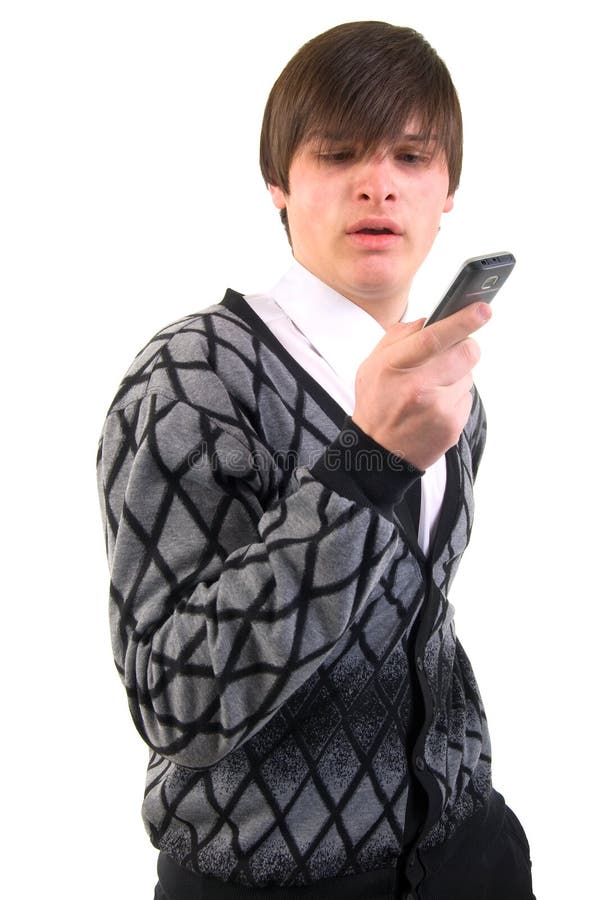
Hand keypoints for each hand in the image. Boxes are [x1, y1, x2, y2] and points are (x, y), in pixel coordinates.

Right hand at [352, 302, 491, 470]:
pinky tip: (436, 406)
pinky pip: (467, 397)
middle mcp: (416, 387)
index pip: (433, 337)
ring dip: (457, 375)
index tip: (481, 309)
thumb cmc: (377, 403)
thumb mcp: (373, 364)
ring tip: (433, 388)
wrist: (378, 451)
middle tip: (454, 351)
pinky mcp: (452, 425)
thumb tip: (430, 319)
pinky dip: (455, 397)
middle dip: (465, 346)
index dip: (461, 321)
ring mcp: (437, 408)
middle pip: (464, 353)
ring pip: (468, 374)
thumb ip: (399, 336)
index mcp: (393, 366)